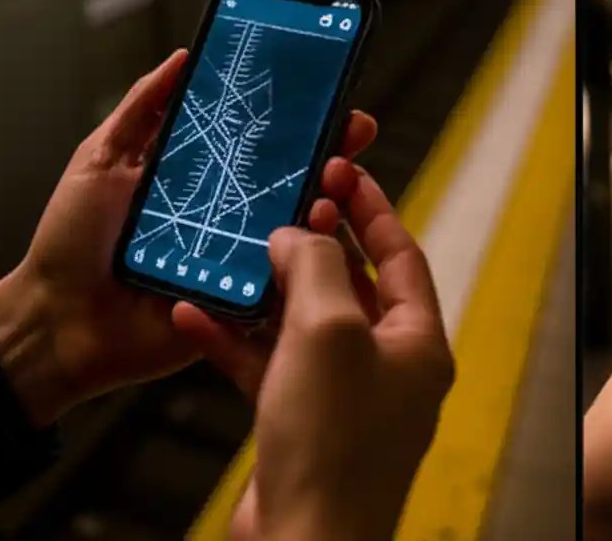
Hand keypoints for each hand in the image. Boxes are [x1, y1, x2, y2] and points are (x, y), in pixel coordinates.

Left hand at [0, 50, 377, 425]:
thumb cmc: (71, 242)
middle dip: (331, 158)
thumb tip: (182, 58)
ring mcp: (240, 259)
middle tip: (351, 138)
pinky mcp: (242, 304)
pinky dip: (305, 261)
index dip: (299, 123)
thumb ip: (142, 111)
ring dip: (325, 204)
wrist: (58, 320)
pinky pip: (283, 281)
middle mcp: (229, 216)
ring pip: (299, 230)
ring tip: (334, 186)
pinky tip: (318, 235)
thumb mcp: (99, 160)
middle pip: (294, 183)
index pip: (262, 144)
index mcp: (201, 178)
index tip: (332, 100)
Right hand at [172, 162, 453, 540]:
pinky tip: (194, 313)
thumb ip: (318, 268)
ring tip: (237, 248)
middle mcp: (387, 367)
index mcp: (417, 342)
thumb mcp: (329, 330)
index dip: (372, 209)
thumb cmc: (332, 441)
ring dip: (268, 288)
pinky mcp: (299, 424)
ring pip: (305, 324)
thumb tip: (299, 236)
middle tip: (285, 201)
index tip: (342, 170)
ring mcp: (343, 397)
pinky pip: (268, 365)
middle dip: (317, 243)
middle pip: (354, 286)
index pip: (402, 256)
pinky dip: (235, 339)